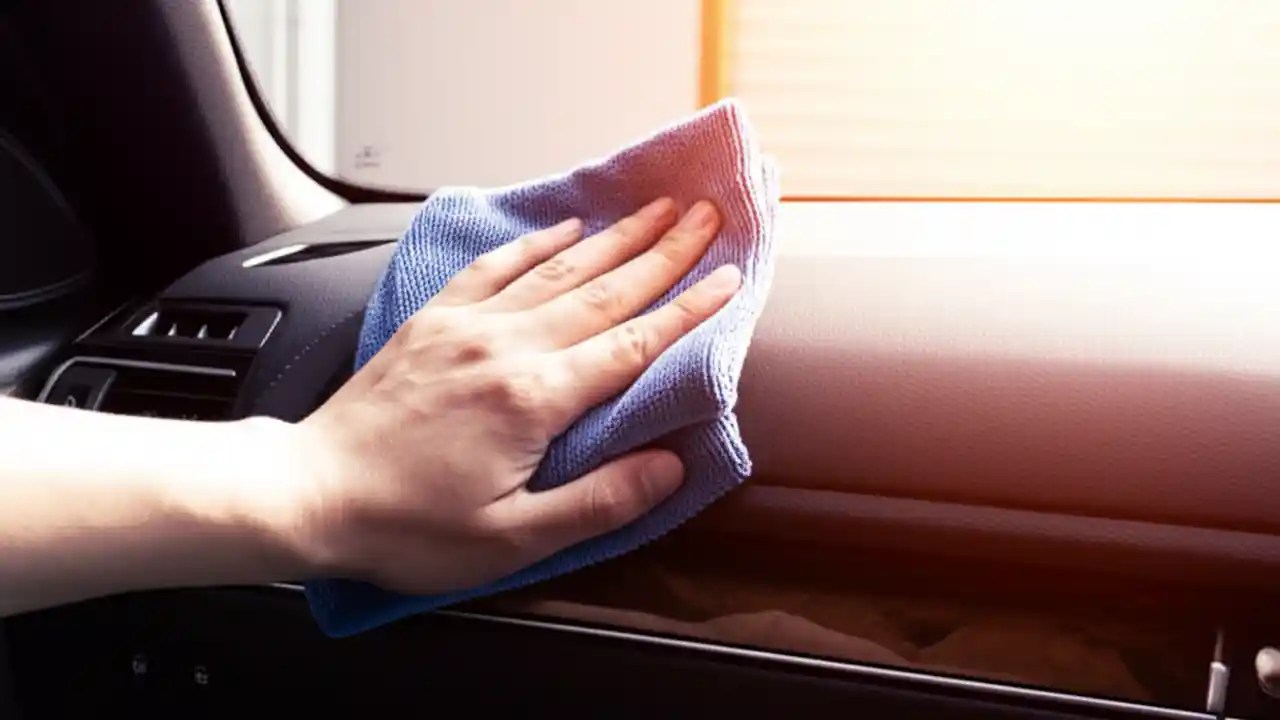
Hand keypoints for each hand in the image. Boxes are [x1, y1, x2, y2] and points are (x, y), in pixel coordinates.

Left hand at [279, 197, 739, 593]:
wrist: (308, 494)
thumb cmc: (405, 527)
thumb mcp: (510, 540)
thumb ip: (597, 502)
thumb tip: (668, 469)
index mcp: (531, 400)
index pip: (631, 345)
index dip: (686, 310)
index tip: (728, 277)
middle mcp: (503, 348)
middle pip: (603, 291)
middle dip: (664, 252)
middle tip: (706, 216)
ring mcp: (464, 328)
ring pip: (556, 270)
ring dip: (612, 237)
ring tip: (654, 209)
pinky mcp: (430, 322)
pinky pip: (492, 268)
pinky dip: (531, 244)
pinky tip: (559, 227)